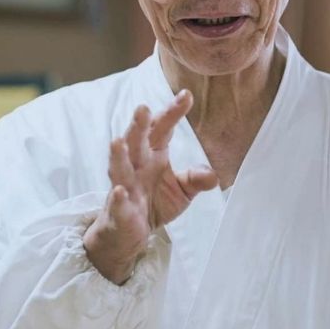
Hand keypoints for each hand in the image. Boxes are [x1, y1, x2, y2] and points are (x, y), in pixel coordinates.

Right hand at [84, 91, 217, 283]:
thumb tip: (212, 175)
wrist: (129, 233)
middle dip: (138, 126)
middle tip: (143, 108)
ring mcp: (124, 188)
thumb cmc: (154, 203)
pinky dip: (117, 198)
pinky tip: (119, 191)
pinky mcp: (118, 212)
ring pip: (118, 169)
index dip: (172, 113)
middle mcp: (135, 167)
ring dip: (118, 156)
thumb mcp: (182, 191)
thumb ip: (196, 179)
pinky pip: (117, 204)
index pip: (162, 130)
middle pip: (135, 142)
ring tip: (117, 141)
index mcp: (152, 156)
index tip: (186, 95)